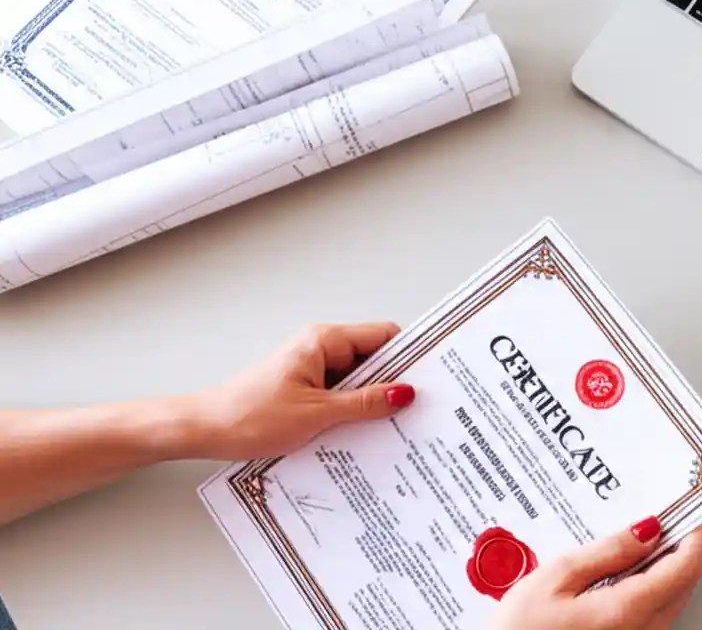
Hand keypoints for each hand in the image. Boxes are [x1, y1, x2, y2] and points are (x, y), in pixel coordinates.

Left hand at [177, 323, 415, 459]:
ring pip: (358, 380)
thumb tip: (405, 393)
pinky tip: (360, 432)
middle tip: (415, 410)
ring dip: (371, 401)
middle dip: (393, 383)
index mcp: (324, 341)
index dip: (409, 355)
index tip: (431, 377)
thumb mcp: (318, 414)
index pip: (383, 335)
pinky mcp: (304, 388)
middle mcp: (319, 348)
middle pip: (374, 358)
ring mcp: (312, 369)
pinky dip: (352, 410)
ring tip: (389, 426)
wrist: (203, 430)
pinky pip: (340, 394)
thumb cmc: (249, 416)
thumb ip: (365, 403)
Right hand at [487, 519, 701, 629]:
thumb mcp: (557, 577)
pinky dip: (652, 588)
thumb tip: (646, 531)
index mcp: (629, 610)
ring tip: (641, 540)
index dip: (693, 532)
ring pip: (671, 600)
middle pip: (684, 583)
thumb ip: (608, 552)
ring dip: (666, 567)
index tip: (689, 509)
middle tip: (666, 516)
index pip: (685, 566)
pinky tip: (626, 573)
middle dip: (682, 546)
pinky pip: (654, 615)